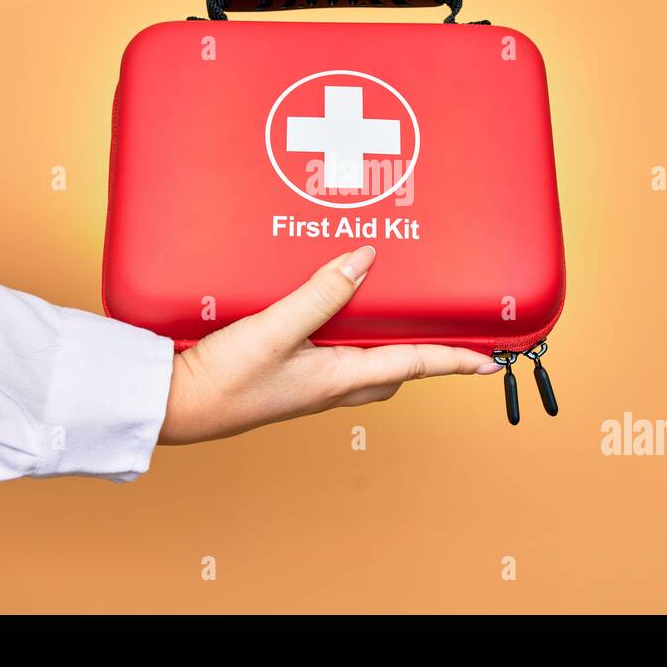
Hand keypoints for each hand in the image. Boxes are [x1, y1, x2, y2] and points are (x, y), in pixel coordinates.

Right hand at [158, 246, 501, 443]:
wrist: (174, 406)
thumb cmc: (222, 382)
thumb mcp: (275, 330)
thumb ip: (321, 294)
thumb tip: (366, 260)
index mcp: (338, 379)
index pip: (413, 365)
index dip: (455, 361)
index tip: (491, 362)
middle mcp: (329, 386)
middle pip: (394, 371)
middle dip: (425, 357)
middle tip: (448, 335)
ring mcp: (306, 384)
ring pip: (364, 367)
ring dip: (386, 347)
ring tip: (393, 313)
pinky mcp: (283, 376)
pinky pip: (331, 358)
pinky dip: (345, 339)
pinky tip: (327, 311)